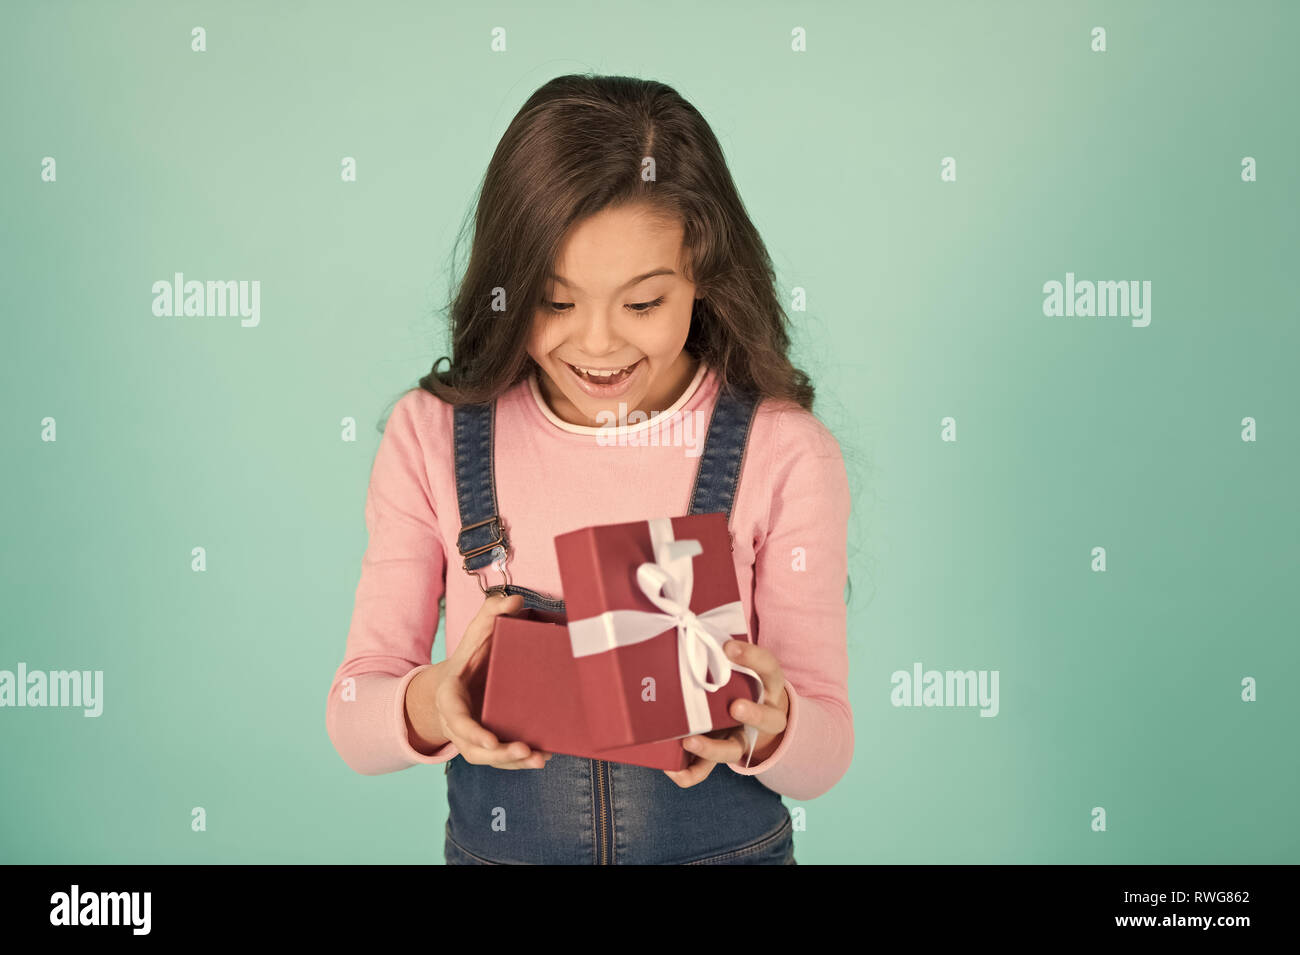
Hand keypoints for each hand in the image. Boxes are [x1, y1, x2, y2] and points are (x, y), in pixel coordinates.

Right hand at [411, 592, 552, 769]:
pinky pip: (501, 759)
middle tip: (524, 750)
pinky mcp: (489, 743)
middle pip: (473, 748)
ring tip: (539, 759)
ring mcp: (473, 737)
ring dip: (512, 762)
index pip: (457, 718)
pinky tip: (543, 756)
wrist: (458, 681)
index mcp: (451, 698)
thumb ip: (490, 614)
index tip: (490, 741)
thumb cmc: (470, 658)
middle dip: (498, 753)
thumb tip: (514, 599)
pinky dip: (519, 762)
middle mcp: (458, 723)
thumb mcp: (476, 634)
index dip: (472, 732)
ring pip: (488, 759)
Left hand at [664, 639, 789, 787]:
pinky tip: (669, 768)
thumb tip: (684, 621)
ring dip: (713, 748)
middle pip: (767, 718)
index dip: (752, 658)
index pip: (769, 668)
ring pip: (735, 750)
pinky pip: (707, 770)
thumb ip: (723, 654)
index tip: (728, 647)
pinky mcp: (722, 755)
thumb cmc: (742, 681)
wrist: (760, 721)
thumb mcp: (743, 667)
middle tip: (734, 706)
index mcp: (768, 686)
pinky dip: (689, 772)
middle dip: (752, 713)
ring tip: (690, 741)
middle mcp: (763, 715)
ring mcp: (744, 740)